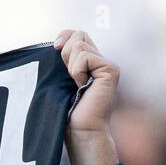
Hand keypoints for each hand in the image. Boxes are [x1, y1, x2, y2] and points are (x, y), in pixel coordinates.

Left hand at [55, 29, 119, 164]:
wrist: (80, 130)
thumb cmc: (67, 111)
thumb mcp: (60, 79)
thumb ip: (63, 59)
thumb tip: (57, 42)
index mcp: (88, 63)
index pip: (77, 34)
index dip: (64, 37)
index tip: (54, 49)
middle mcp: (100, 62)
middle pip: (79, 34)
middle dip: (65, 53)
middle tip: (67, 76)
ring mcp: (107, 65)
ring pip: (80, 44)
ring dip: (71, 66)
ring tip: (76, 84)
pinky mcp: (110, 70)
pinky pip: (84, 57)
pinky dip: (77, 71)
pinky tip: (82, 86)